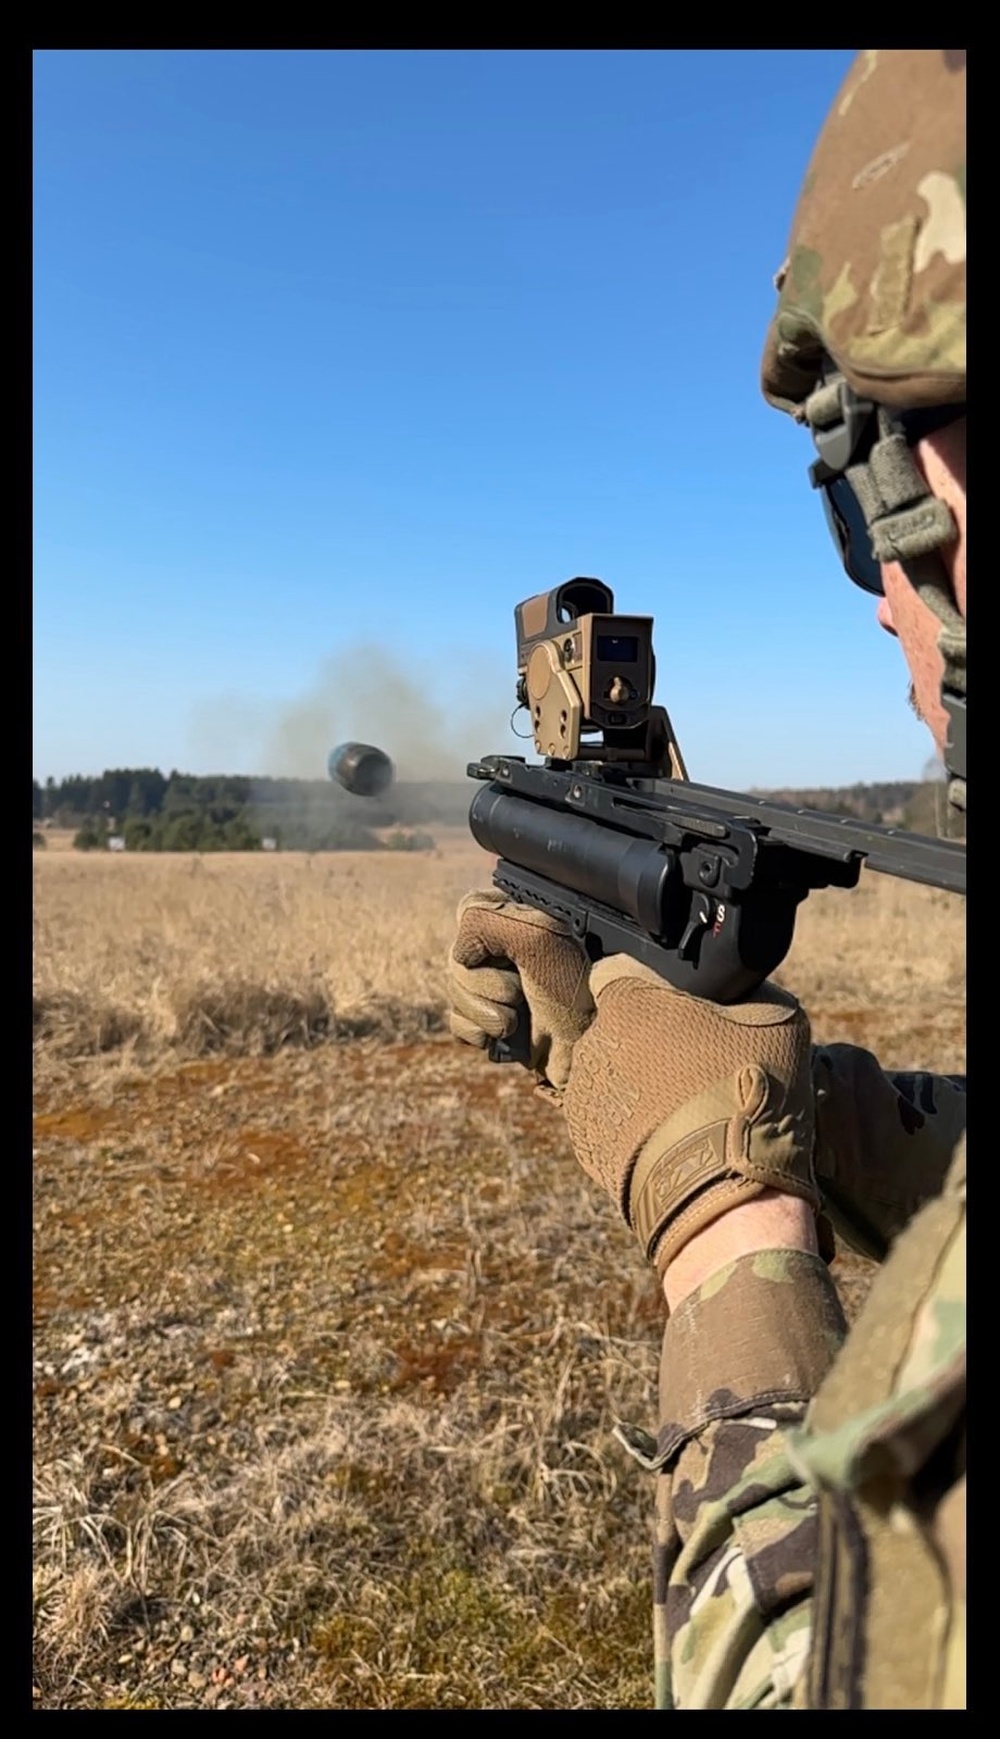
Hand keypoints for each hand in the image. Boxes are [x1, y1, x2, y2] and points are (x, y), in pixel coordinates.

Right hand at [448, 889, 594, 1091]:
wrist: (596, 1049)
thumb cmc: (578, 991)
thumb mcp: (537, 939)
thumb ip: (485, 922)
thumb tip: (457, 948)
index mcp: (521, 917)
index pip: (470, 915)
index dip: (482, 944)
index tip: (513, 959)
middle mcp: (508, 947)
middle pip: (457, 962)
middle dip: (487, 988)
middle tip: (523, 994)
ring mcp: (500, 986)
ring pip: (456, 994)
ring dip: (487, 1014)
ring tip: (521, 1019)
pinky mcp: (496, 1020)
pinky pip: (458, 1022)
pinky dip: (477, 1032)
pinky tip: (504, 1036)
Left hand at [562, 956, 819, 1274]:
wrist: (726, 1193)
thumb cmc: (749, 1094)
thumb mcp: (778, 1019)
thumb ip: (749, 990)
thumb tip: (745, 985)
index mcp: (628, 1001)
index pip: (619, 969)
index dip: (651, 985)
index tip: (680, 1006)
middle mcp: (593, 1042)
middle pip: (617, 1025)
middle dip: (649, 1036)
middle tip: (696, 1061)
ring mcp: (583, 1097)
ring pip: (611, 1073)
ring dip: (639, 1083)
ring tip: (688, 1108)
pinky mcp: (585, 1146)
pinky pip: (608, 1119)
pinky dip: (632, 1125)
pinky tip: (672, 1139)